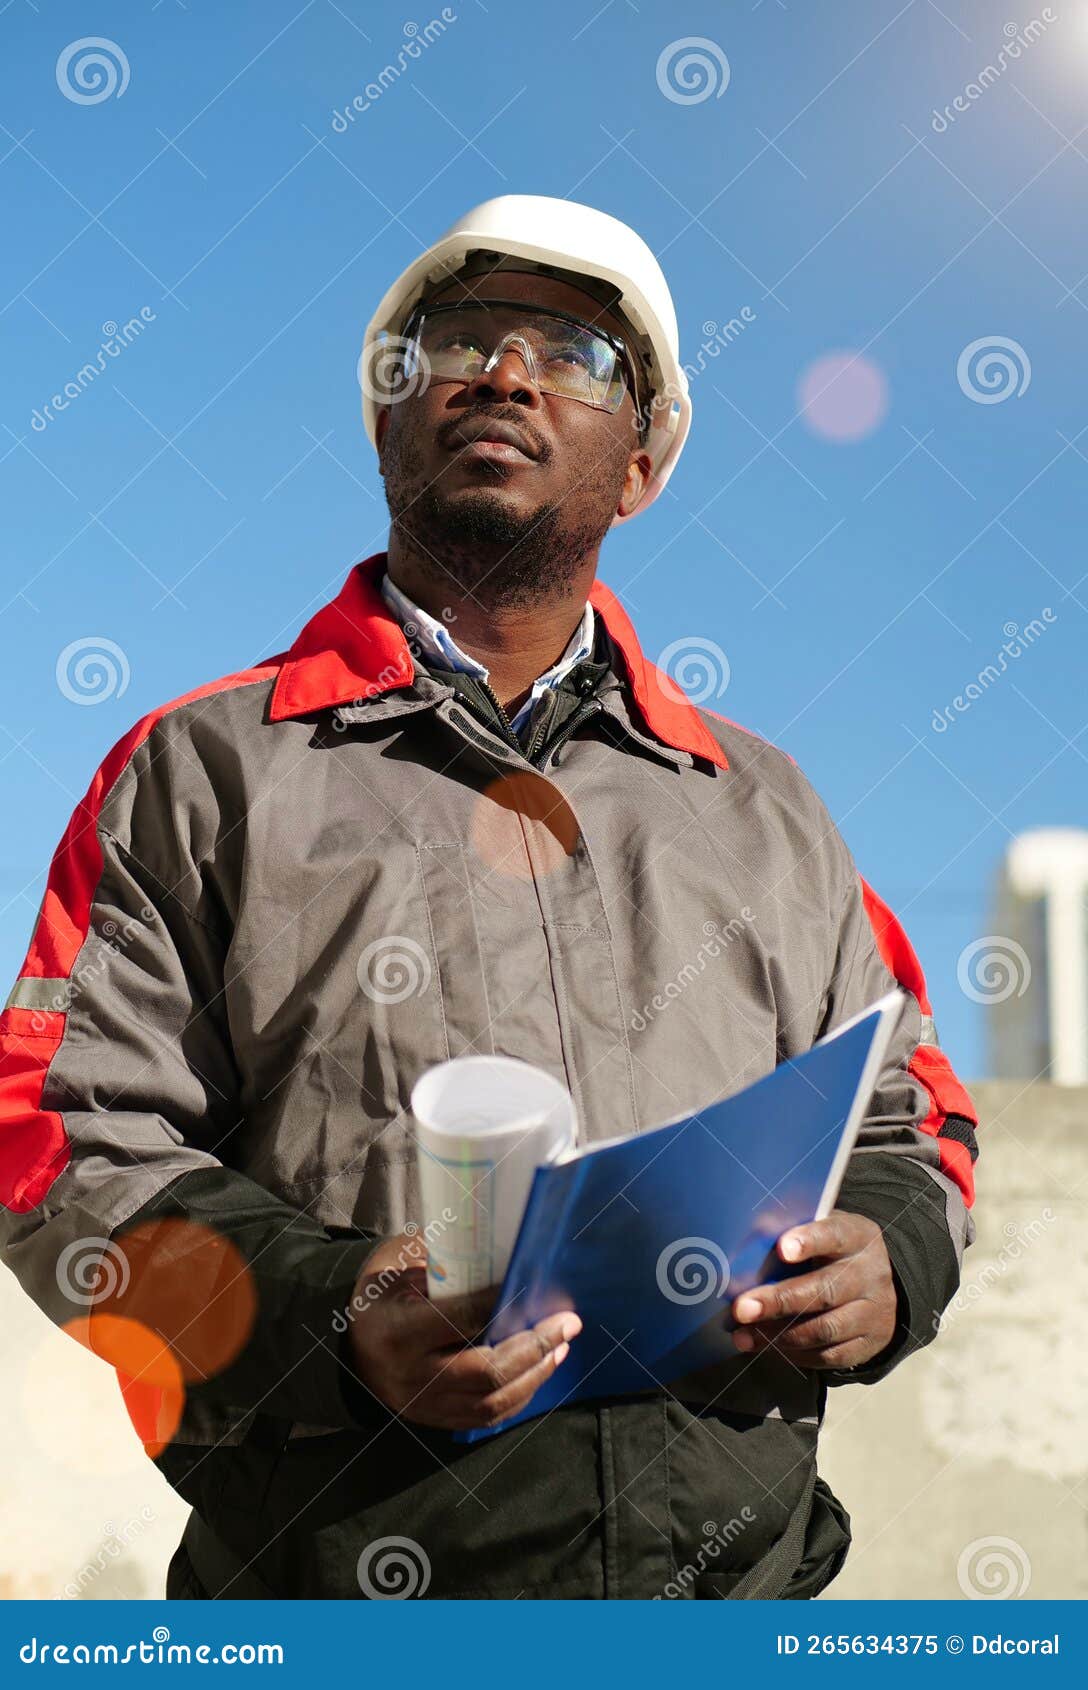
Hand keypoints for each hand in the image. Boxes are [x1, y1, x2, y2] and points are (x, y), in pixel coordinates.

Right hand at [347, 1230, 581, 1430]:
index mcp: (399, 1331)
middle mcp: (412, 1376)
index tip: (532, 1284)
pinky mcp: (435, 1421)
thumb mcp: (396, 1266)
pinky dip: (519, 1396)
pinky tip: (539, 1372)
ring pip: (492, 1402)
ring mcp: (423, 1405)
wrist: (346, 1348)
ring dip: (535, 1374)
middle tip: (567, 1324)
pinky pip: (486, 1417)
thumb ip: (441, 1261)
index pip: (461, 1320)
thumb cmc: (380, 1295)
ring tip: (560, 1346)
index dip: (502, 1303)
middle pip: (486, 1372)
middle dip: (534, 1347)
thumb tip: (500, 1250)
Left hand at [730, 1211, 896, 1370]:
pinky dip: (794, 1354)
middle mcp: (870, 1275)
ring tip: (743, 1336)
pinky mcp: (869, 1344)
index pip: (835, 1235)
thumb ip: (791, 1233)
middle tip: (741, 1309)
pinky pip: (830, 1355)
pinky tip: (767, 1347)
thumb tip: (748, 1241)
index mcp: (858, 1237)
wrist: (877, 1283)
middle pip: (826, 1290)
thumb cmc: (832, 1251)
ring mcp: (874, 1312)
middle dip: (779, 1301)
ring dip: (779, 1335)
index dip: (809, 1241)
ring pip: (825, 1329)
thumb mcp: (820, 1231)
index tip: (781, 1249)